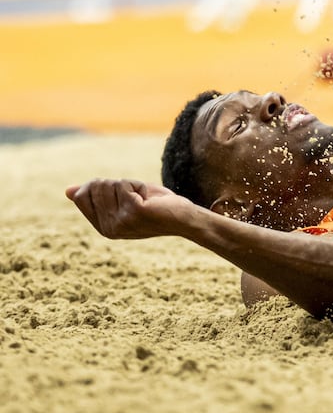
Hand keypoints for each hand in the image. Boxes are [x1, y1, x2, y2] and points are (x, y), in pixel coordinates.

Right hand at [65, 179, 195, 239]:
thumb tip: (68, 191)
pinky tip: (151, 199)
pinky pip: (125, 184)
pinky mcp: (133, 212)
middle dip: (117, 184)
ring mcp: (120, 221)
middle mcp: (108, 228)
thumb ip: (99, 196)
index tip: (124, 195)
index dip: (102, 186)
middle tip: (138, 196)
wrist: (185, 219)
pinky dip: (140, 185)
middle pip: (95, 187)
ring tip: (145, 199)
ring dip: (131, 185)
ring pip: (110, 184)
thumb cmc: (157, 207)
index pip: (81, 196)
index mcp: (103, 228)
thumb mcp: (124, 200)